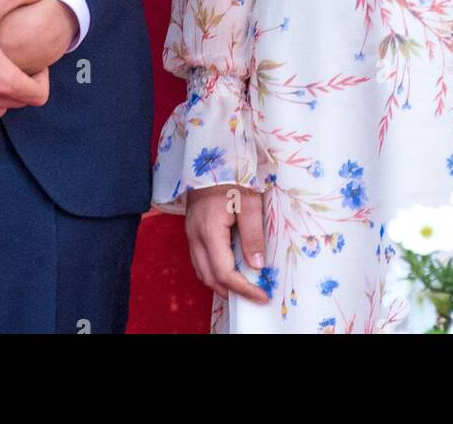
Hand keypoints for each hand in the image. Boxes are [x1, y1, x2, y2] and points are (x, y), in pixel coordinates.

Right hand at [184, 185, 270, 304]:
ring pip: (201, 270)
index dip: (243, 289)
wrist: (212, 155)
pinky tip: (229, 267)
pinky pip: (199, 258)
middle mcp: (195, 236)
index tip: (262, 296)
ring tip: (243, 285)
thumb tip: (256, 266)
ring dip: (220, 283)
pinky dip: (213, 270)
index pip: (224, 273)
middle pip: (209, 277)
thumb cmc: (232, 175)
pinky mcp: (192, 228)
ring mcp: (191, 232)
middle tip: (254, 295)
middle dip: (231, 291)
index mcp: (209, 231)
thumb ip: (252, 235)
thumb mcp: (249, 202)